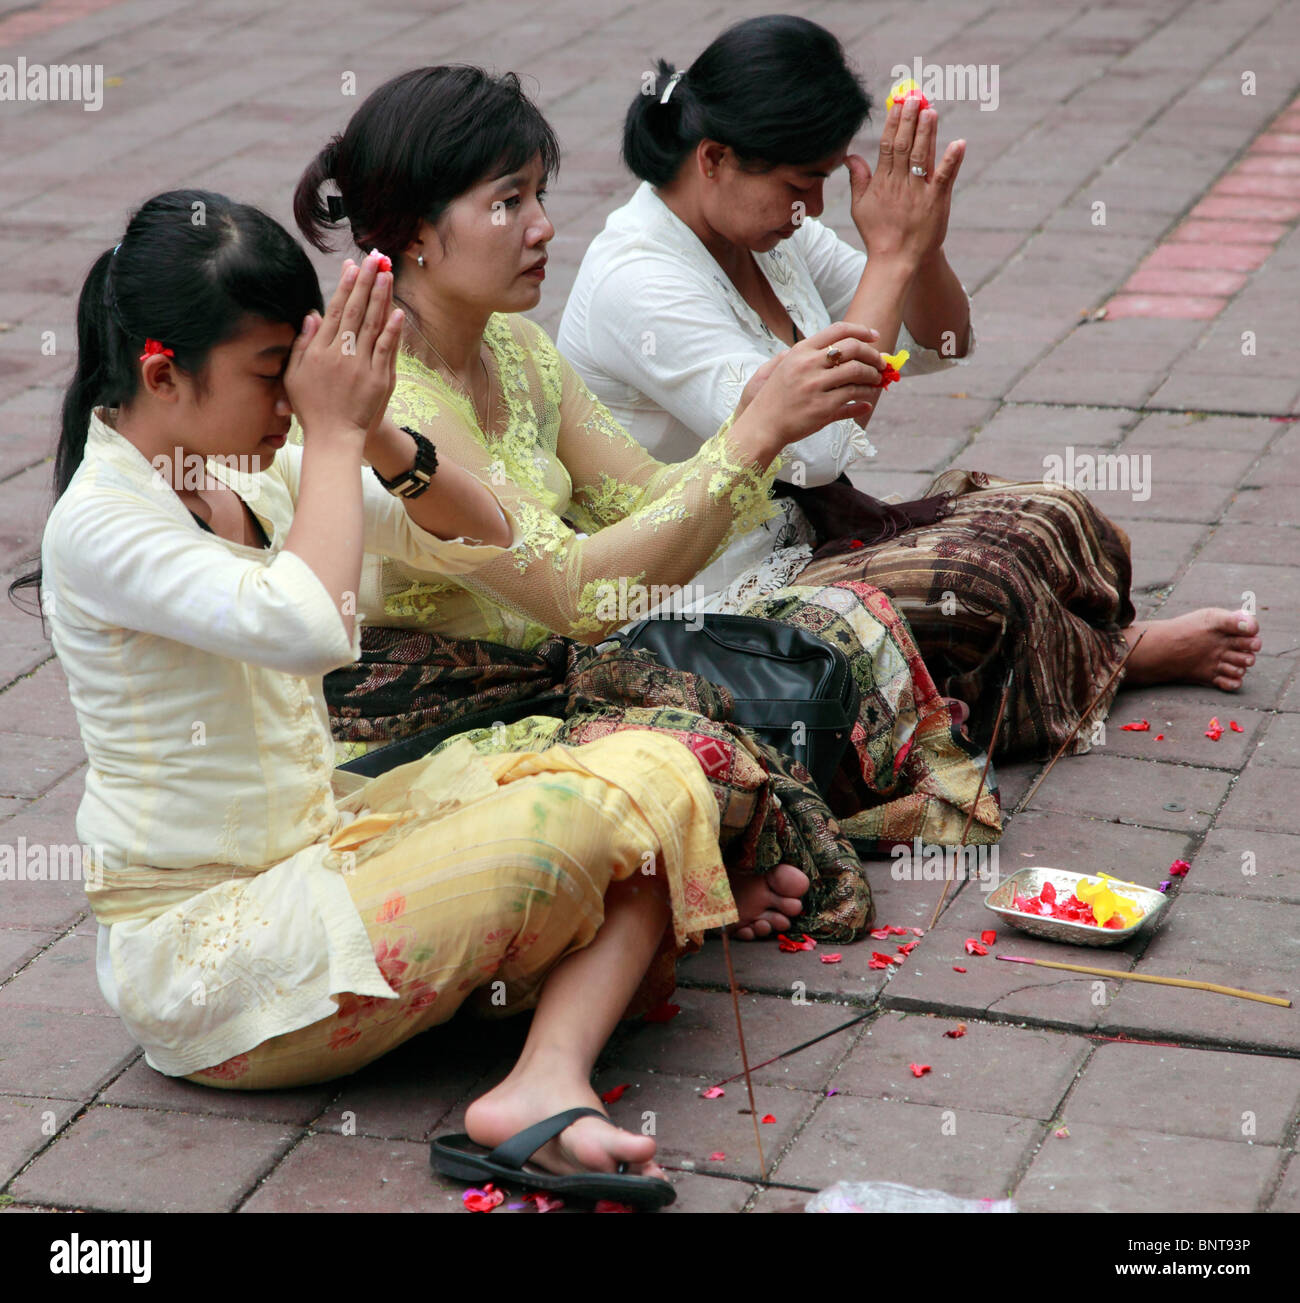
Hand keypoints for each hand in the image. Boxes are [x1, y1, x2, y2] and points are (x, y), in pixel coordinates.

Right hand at [284, 251, 403, 444]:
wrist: (334, 437)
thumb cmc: (312, 407)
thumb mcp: (295, 375)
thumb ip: (303, 343)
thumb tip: (313, 314)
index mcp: (321, 350)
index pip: (336, 310)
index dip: (346, 286)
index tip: (352, 267)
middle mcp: (341, 354)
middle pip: (357, 311)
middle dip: (366, 282)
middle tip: (375, 260)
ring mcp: (362, 366)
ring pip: (374, 325)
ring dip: (381, 298)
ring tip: (388, 275)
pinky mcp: (379, 379)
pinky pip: (387, 350)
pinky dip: (393, 330)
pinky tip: (398, 311)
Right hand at [742, 322, 883, 448]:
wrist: (762, 425)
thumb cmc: (776, 398)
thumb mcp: (789, 370)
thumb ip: (814, 360)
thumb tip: (840, 358)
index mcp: (800, 351)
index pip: (837, 330)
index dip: (860, 330)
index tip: (874, 336)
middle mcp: (808, 365)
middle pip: (851, 348)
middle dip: (872, 354)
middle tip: (880, 362)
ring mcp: (815, 386)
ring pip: (856, 371)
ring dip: (872, 374)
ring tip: (876, 379)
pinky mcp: (822, 407)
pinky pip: (853, 395)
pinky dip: (865, 394)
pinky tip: (868, 396)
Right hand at [848, 96, 964, 266]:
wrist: (896, 260)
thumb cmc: (878, 234)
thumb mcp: (860, 207)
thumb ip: (858, 179)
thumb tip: (850, 156)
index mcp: (882, 182)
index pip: (886, 146)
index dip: (892, 123)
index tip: (898, 104)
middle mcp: (899, 184)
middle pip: (903, 146)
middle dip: (909, 120)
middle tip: (915, 98)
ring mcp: (918, 192)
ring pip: (921, 156)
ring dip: (926, 132)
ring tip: (930, 111)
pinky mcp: (936, 202)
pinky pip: (944, 177)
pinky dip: (951, 160)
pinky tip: (959, 143)